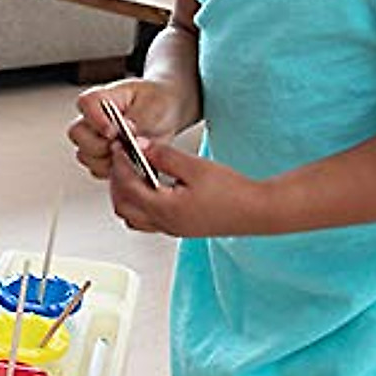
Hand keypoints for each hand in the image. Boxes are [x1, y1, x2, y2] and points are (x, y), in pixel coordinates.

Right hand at [68, 78, 184, 180]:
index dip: (95, 119)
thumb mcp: (153, 106)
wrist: (164, 113)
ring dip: (107, 160)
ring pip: (84, 155)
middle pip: (77, 133)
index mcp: (102, 98)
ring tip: (130, 155)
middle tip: (123, 146)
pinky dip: (113, 171)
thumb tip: (133, 140)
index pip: (86, 103)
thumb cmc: (155, 101)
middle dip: (100, 145)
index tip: (112, 132)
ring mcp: (94, 138)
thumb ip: (140, 121)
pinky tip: (130, 163)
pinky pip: (96, 170)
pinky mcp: (101, 157)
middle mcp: (92, 118)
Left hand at [109, 140, 273, 237]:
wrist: (257, 211)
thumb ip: (164, 156)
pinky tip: (153, 186)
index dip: (120, 165)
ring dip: (127, 194)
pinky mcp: (181, 228)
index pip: (127, 187)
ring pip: (133, 216)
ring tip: (135, 171)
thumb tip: (141, 146)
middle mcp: (164, 224)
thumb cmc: (232, 192)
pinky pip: (148, 220)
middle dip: (118, 181)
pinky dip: (140, 203)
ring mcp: (172, 229)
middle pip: (123, 206)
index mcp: (164, 209)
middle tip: (123, 160)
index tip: (120, 148)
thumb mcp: (195, 167)